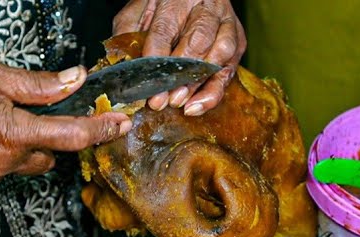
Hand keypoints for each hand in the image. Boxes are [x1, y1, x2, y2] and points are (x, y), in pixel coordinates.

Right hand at [0, 57, 129, 195]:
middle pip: (49, 155)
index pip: (73, 136)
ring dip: (19, 148)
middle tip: (27, 116)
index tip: (120, 124)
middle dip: (47, 138)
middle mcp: (3, 162)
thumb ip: (37, 84)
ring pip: (23, 166)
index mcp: (12, 133)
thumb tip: (73, 80)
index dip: (101, 129)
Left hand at [114, 0, 245, 115]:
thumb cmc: (163, 5)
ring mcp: (226, 25)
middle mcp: (207, 9)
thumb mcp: (140, 11)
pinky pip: (230, 69)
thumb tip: (122, 65)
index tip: (149, 88)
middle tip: (170, 100)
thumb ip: (128, 32)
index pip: (165, 31)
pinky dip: (216, 90)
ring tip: (186, 105)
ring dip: (202, 84)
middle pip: (198, 42)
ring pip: (220, 55)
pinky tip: (200, 104)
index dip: (157, 61)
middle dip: (183, 77)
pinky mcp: (238, 42)